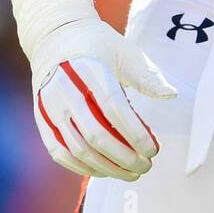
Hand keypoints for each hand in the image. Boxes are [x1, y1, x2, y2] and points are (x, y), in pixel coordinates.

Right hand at [32, 16, 176, 180]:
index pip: (113, 107)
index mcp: (88, 68)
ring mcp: (48, 106)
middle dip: (124, 156)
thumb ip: (147, 76)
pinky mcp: (41, 120)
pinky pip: (60, 152)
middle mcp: (64, 89)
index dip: (134, 132)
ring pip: (78, 148)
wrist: (56, 38)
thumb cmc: (99, 46)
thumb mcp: (125, 51)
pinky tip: (106, 171)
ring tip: (131, 174)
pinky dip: (83, 167)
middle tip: (147, 166)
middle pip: (95, 133)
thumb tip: (172, 96)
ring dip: (106, 168)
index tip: (154, 148)